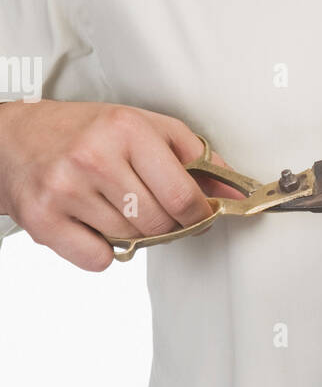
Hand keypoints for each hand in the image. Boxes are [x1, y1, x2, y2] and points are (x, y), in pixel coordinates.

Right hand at [0, 98, 237, 270]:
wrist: (13, 138)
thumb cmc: (83, 131)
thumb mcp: (142, 125)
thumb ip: (194, 156)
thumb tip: (234, 191)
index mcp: (125, 129)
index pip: (183, 197)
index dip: (200, 215)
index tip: (201, 215)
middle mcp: (94, 157)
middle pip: (159, 224)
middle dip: (166, 224)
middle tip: (152, 208)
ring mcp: (65, 191)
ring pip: (130, 241)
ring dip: (132, 233)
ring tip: (113, 205)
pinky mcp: (42, 221)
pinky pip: (98, 260)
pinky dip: (102, 251)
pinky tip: (91, 223)